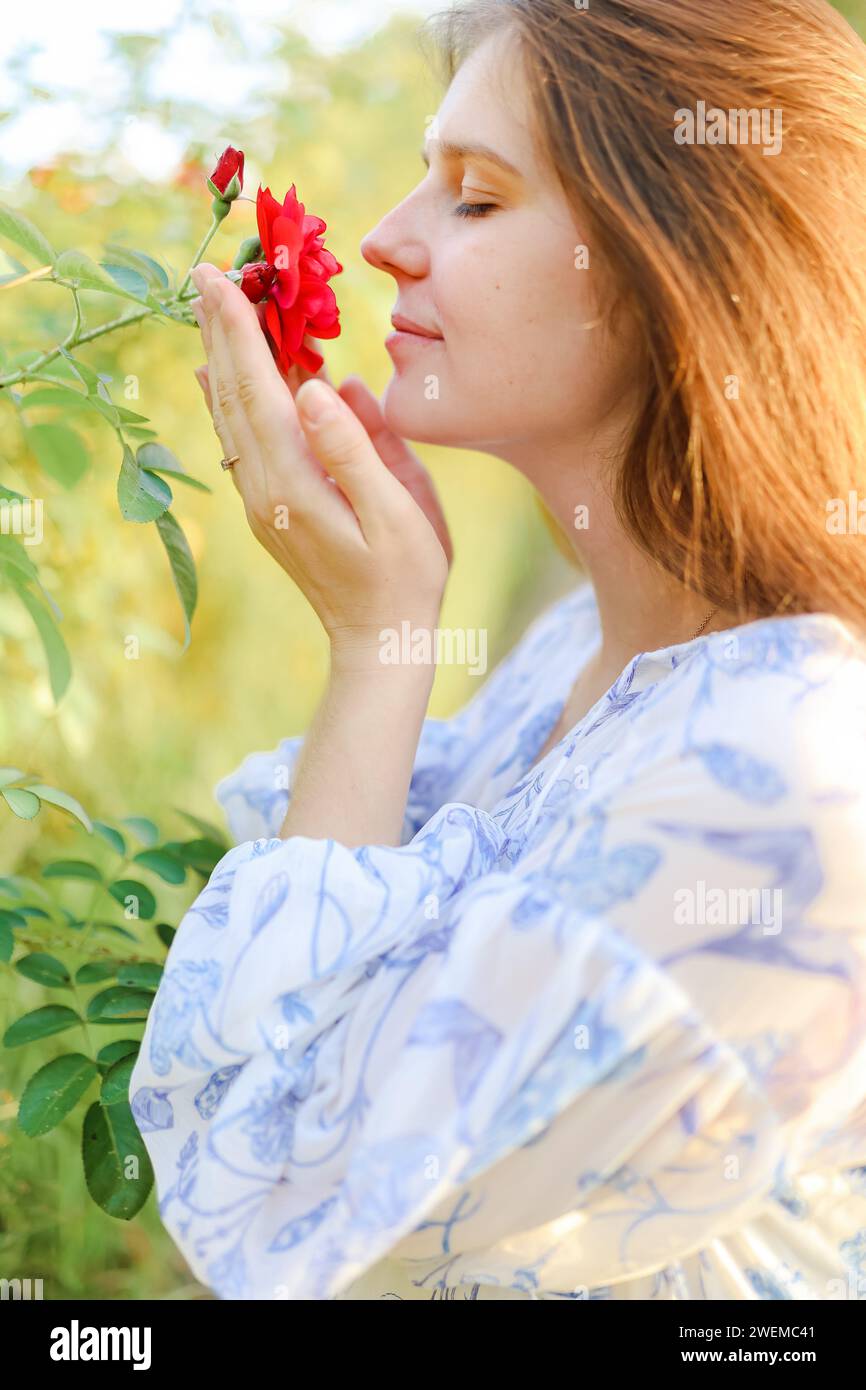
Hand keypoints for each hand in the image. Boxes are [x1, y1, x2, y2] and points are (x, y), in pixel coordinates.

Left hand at [189, 262, 450, 662]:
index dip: (239, 330)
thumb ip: (355, 448)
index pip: (258, 390)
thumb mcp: (398, 512)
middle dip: (220, 329)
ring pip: (231, 416)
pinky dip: (231, 396)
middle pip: (233, 395)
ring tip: (211, 307)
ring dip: (221, 357)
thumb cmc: (405, 578)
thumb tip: (317, 384)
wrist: (380, 643)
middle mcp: (265, 489)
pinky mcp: (271, 508)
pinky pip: (242, 439)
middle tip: (205, 271)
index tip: (219, 277)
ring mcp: (262, 501)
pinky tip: (222, 375)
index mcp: (295, 483)